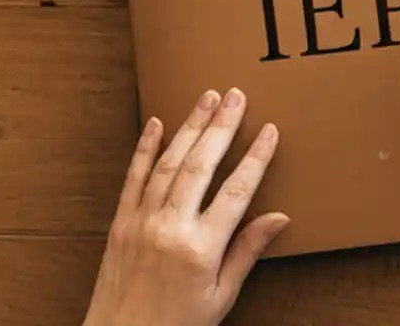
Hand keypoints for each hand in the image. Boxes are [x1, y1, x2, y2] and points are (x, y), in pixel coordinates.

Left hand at [84, 88, 287, 325]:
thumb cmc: (176, 324)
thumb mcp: (222, 296)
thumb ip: (247, 251)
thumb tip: (278, 218)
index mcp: (201, 248)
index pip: (237, 191)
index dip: (256, 157)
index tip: (269, 131)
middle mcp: (170, 227)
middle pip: (201, 165)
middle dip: (221, 126)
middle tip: (236, 95)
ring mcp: (142, 221)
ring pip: (168, 163)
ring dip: (189, 127)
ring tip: (206, 99)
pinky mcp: (120, 223)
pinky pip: (134, 177)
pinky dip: (144, 148)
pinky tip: (156, 123)